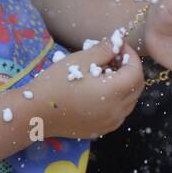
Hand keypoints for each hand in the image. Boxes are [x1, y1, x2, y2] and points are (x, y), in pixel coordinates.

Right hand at [27, 40, 143, 139]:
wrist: (35, 113)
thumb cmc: (56, 83)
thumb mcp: (81, 59)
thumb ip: (104, 49)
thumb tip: (118, 42)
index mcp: (114, 92)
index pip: (136, 71)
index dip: (131, 55)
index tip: (119, 45)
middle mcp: (117, 111)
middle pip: (136, 88)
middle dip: (130, 69)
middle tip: (114, 57)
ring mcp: (109, 123)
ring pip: (129, 101)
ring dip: (124, 85)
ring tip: (106, 72)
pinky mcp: (100, 130)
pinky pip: (118, 113)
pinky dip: (117, 99)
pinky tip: (100, 90)